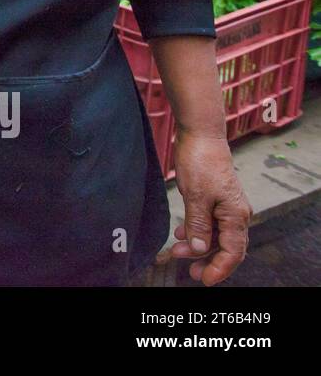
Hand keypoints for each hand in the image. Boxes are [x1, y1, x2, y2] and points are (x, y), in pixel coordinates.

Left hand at [156, 131, 250, 284]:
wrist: (201, 135)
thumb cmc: (201, 162)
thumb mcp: (196, 196)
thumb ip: (198, 224)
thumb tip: (200, 249)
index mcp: (235, 215)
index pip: (233, 252)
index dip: (219, 269)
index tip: (203, 278)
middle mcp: (235, 213)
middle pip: (226, 247)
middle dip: (207, 260)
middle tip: (188, 270)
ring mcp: (226, 206)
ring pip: (216, 235)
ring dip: (199, 245)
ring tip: (177, 251)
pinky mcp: (215, 198)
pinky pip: (209, 222)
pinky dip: (197, 230)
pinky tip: (182, 234)